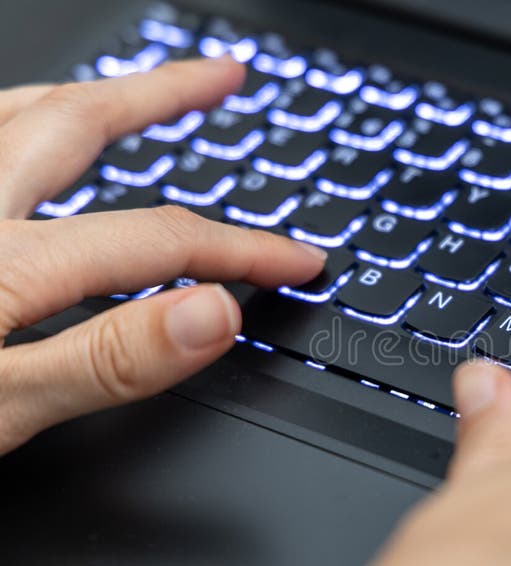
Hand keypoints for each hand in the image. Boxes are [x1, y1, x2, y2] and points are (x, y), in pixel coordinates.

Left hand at [0, 58, 326, 454]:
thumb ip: (107, 361)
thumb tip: (214, 315)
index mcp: (6, 263)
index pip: (159, 240)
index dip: (243, 250)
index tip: (300, 262)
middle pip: (83, 127)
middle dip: (165, 97)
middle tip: (224, 78)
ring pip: (20, 118)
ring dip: (91, 98)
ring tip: (140, 92)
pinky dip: (24, 126)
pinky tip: (34, 144)